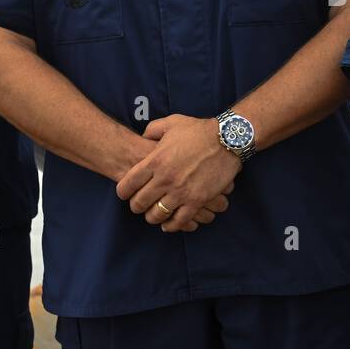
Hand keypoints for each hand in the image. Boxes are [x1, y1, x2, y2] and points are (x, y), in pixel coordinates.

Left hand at [115, 114, 238, 232]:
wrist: (226, 139)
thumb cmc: (198, 130)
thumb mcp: (171, 123)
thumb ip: (152, 130)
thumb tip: (143, 138)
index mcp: (154, 161)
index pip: (127, 185)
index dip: (123, 192)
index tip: (125, 193)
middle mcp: (164, 179)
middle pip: (139, 203)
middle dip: (136, 207)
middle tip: (139, 206)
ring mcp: (181, 192)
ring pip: (157, 215)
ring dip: (153, 217)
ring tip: (153, 215)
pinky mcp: (197, 201)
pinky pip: (179, 221)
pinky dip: (172, 226)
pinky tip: (169, 224)